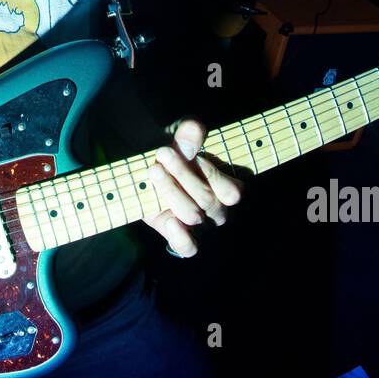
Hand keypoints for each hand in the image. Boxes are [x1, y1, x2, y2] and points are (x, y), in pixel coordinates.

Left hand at [140, 118, 243, 256]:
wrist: (147, 167)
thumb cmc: (174, 151)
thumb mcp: (179, 137)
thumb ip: (188, 134)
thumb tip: (194, 129)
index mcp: (228, 187)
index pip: (231, 191)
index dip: (209, 172)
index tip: (188, 151)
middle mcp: (218, 208)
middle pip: (207, 200)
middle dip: (182, 174)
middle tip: (162, 153)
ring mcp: (200, 224)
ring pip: (193, 216)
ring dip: (171, 191)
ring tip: (154, 171)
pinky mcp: (180, 236)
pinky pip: (188, 248)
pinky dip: (181, 237)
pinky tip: (169, 221)